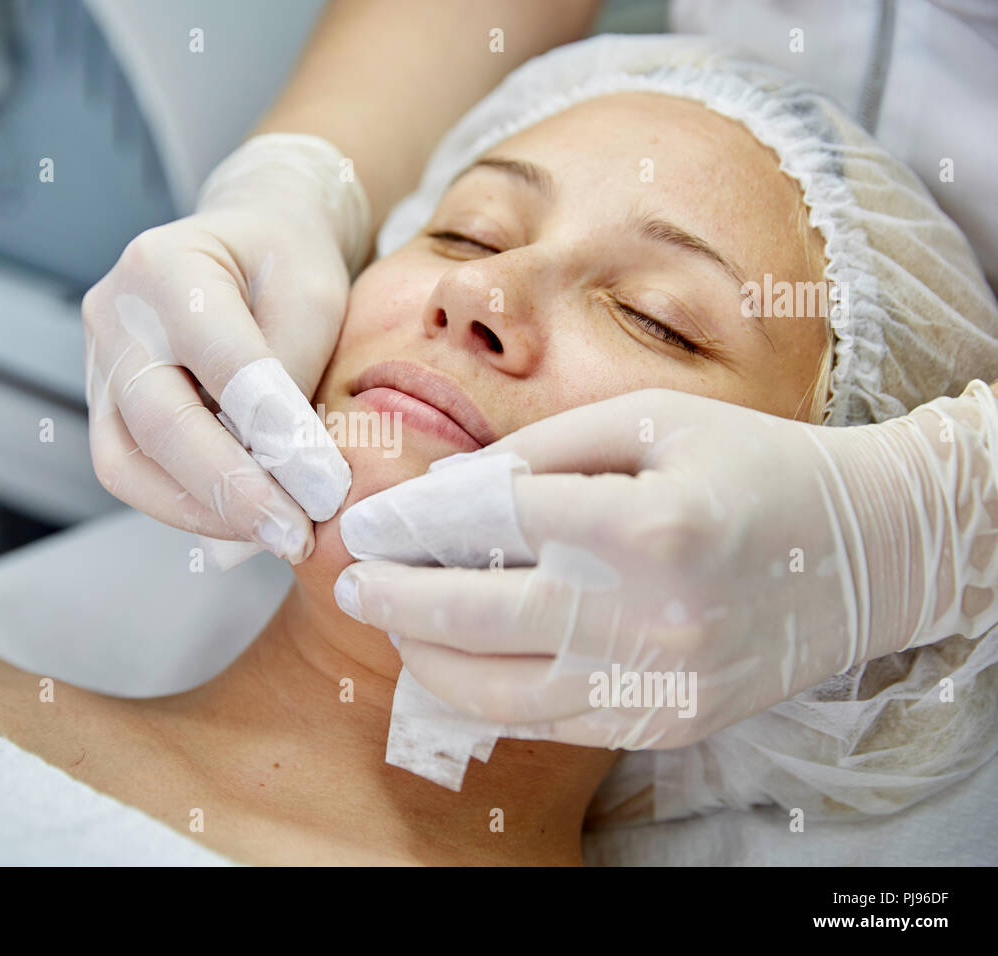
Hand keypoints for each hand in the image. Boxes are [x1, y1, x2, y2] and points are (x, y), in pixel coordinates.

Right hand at [83, 134, 370, 561]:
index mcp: (165, 264)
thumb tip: (283, 469)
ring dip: (205, 513)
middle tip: (297, 534)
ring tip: (276, 535)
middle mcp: (113, 313)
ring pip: (127, 464)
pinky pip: (132, 474)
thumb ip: (294, 370)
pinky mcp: (104, 407)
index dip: (275, 432)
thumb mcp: (314, 292)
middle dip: (233, 490)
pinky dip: (190, 507)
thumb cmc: (284, 263)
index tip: (327, 488)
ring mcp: (98, 363)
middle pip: (159, 422)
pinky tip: (246, 522)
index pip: (221, 361)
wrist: (245, 244)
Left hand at [335, 382, 997, 747]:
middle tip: (352, 583)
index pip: (493, 521)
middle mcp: (651, 616)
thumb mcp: (654, 422)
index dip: (416, 520)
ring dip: (430, 659)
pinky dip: (491, 693)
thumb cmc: (754, 466)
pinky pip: (550, 720)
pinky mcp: (669, 725)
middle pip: (480, 617)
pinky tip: (460, 662)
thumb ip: (544, 452)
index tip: (370, 524)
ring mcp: (661, 684)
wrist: (865, 551)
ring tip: (397, 624)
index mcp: (647, 523)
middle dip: (397, 601)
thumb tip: (448, 490)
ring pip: (502, 693)